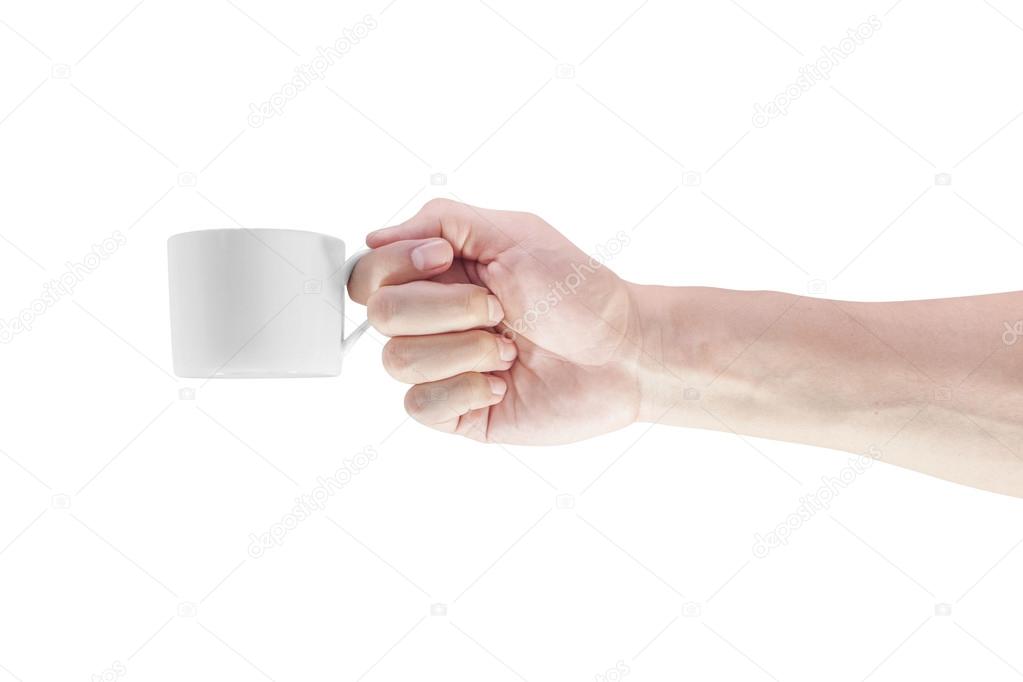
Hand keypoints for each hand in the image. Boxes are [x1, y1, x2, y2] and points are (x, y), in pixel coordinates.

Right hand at [348, 199, 643, 443]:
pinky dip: (463, 389)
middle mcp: (433, 321)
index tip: (447, 259)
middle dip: (447, 309)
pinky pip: (419, 405)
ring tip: (509, 349)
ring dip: (465, 350)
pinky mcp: (457, 410)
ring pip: (398, 361)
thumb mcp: (512, 233)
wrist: (623, 352)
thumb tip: (373, 238)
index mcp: (438, 276)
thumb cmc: (577, 292)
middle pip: (381, 315)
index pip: (370, 273)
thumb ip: (440, 220)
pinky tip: (501, 383)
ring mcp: (443, 367)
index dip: (397, 265)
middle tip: (500, 310)